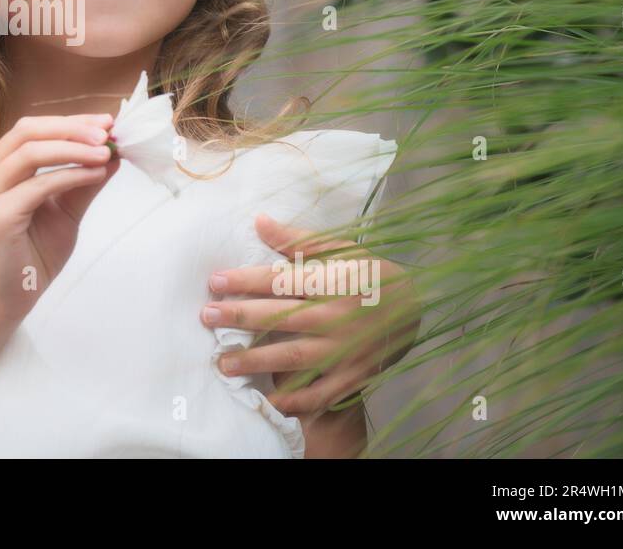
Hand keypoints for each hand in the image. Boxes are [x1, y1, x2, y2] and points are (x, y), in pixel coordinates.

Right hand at [0, 114, 118, 321]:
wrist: (10, 297)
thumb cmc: (33, 254)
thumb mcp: (67, 211)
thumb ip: (84, 182)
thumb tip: (113, 154)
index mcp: (0, 168)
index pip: (33, 129)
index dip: (70, 121)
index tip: (106, 123)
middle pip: (28, 131)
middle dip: (71, 128)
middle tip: (107, 133)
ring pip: (31, 152)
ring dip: (73, 148)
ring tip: (105, 152)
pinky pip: (38, 185)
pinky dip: (70, 175)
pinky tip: (95, 175)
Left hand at [201, 213, 420, 414]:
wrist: (416, 308)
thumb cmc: (369, 274)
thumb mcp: (340, 249)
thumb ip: (297, 240)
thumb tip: (258, 221)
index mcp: (333, 282)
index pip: (282, 280)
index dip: (246, 281)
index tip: (215, 281)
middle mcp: (338, 317)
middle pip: (282, 318)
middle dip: (241, 318)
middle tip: (206, 317)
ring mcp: (345, 350)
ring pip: (295, 357)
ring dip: (256, 362)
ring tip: (223, 363)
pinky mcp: (353, 375)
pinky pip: (320, 393)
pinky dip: (295, 400)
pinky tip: (267, 400)